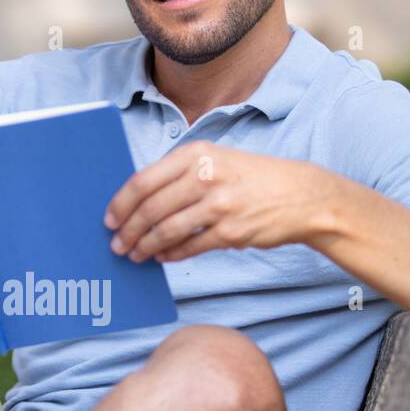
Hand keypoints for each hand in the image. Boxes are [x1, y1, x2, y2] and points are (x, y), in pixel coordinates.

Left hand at [104, 141, 331, 261]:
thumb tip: (139, 200)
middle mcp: (205, 175)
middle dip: (128, 230)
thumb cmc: (251, 179)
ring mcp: (218, 204)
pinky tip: (161, 257)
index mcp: (196, 154)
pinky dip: (170, 254)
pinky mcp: (230, 232)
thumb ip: (180, 175)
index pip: (144, 180)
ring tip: (134, 255)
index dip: (121, 203)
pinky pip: (188, 247)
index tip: (109, 219)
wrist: (300, 195)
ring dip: (144, 246)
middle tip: (117, 244)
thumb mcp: (216, 160)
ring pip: (166, 230)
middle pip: (150, 208)